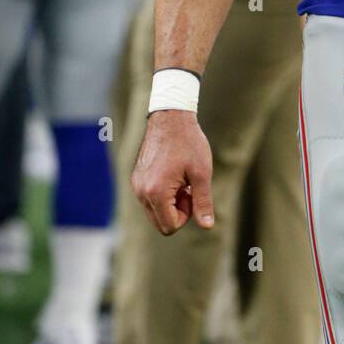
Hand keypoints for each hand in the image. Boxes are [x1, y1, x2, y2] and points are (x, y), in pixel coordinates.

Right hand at [131, 111, 214, 235]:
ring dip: (170, 202)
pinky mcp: (136, 178)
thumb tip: (207, 226)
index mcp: (156, 192)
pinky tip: (172, 174)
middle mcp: (141, 191)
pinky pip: (149, 198)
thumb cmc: (189, 143)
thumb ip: (203, 202)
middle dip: (177, 211)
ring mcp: (136, 185)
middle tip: (187, 188)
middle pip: (160, 223)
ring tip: (181, 180)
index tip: (192, 193)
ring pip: (155, 211)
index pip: (169, 226)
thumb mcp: (201, 173)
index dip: (186, 215)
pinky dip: (162, 194)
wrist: (170, 117)